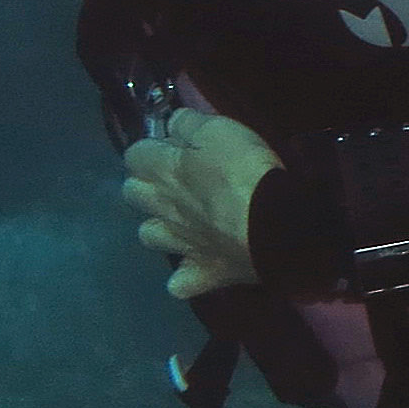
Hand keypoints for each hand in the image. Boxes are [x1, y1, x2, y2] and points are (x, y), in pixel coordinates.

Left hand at [122, 106, 279, 299]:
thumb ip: (189, 124)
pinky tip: (197, 266)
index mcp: (163, 171)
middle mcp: (162, 208)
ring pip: (148, 236)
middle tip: (175, 179)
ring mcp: (179, 243)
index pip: (134, 154)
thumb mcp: (220, 129)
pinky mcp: (202, 272)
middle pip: (132, 194)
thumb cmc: (247, 170)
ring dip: (160, 227)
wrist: (276, 223)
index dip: (151, 147)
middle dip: (145, 184)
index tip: (173, 144)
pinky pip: (181, 283)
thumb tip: (171, 124)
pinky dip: (185, 276)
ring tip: (182, 221)